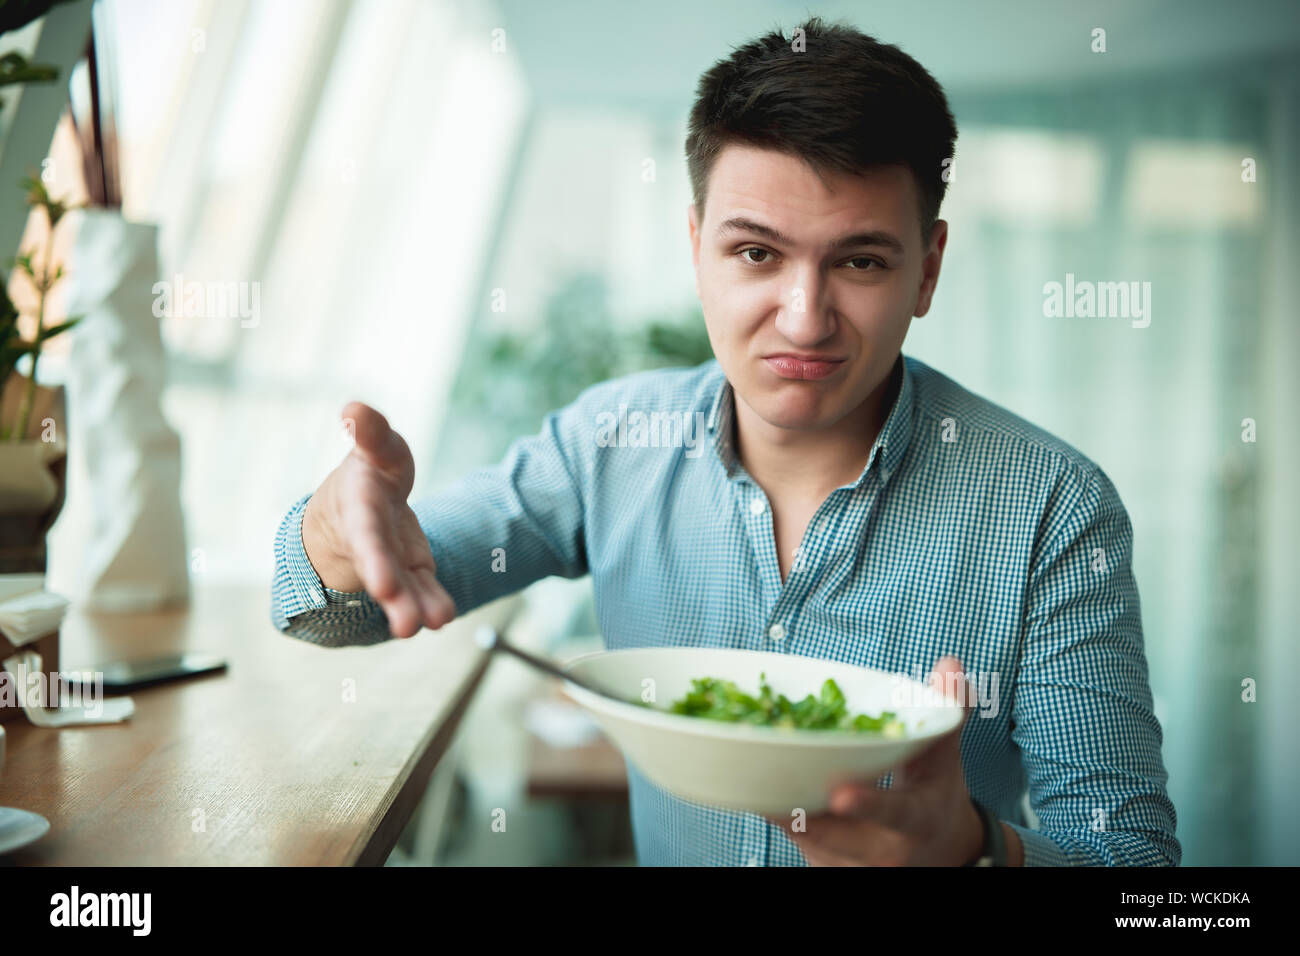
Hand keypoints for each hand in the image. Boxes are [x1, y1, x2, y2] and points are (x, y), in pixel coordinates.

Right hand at [302, 401, 456, 638]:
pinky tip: (442, 616)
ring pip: (401, 588)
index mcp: (359, 507)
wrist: (360, 502)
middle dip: (392, 592)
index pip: (365, 533)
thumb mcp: (373, 447)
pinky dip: (432, 603)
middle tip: (405, 624)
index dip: (373, 558)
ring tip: (430, 624)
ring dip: (413, 607)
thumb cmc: (370, 471)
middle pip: (380, 567)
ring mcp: (391, 560)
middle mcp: (372, 541)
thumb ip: (370, 431)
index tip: (382, 583)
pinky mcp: (412, 570)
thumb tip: (353, 408)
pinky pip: (422, 590)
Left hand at [765, 655, 984, 865]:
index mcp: (917, 820)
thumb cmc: (934, 794)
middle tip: (767, 778)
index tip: (841, 794)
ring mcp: (853, 867)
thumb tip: (949, 662)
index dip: (868, 805)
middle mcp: (885, 853)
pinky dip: (778, 814)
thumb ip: (946, 712)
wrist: (937, 851)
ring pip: (807, 840)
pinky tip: (759, 788)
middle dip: (801, 811)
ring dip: (780, 810)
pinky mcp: (826, 869)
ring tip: (752, 776)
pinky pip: (796, 842)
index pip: (895, 814)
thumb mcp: (945, 758)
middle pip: (836, 835)